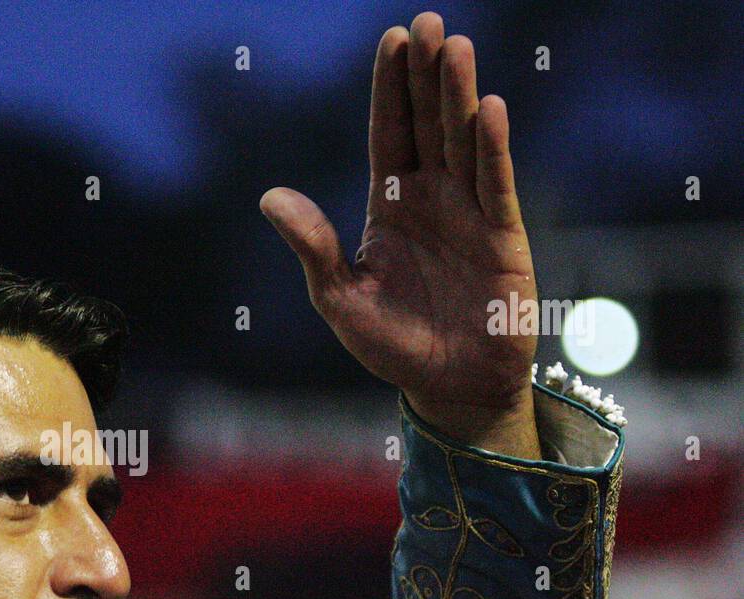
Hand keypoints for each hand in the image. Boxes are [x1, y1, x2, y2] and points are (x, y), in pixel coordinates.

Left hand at [261, 12, 540, 458]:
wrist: (447, 388)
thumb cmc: (392, 344)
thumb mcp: (339, 298)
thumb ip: (312, 247)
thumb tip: (269, 195)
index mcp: (391, 204)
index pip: (390, 134)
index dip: (390, 89)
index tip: (391, 39)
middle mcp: (433, 198)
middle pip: (429, 123)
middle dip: (426, 75)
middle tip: (426, 22)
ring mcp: (470, 213)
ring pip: (464, 143)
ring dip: (459, 97)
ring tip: (454, 46)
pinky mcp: (503, 238)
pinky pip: (496, 186)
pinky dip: (493, 149)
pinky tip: (489, 109)